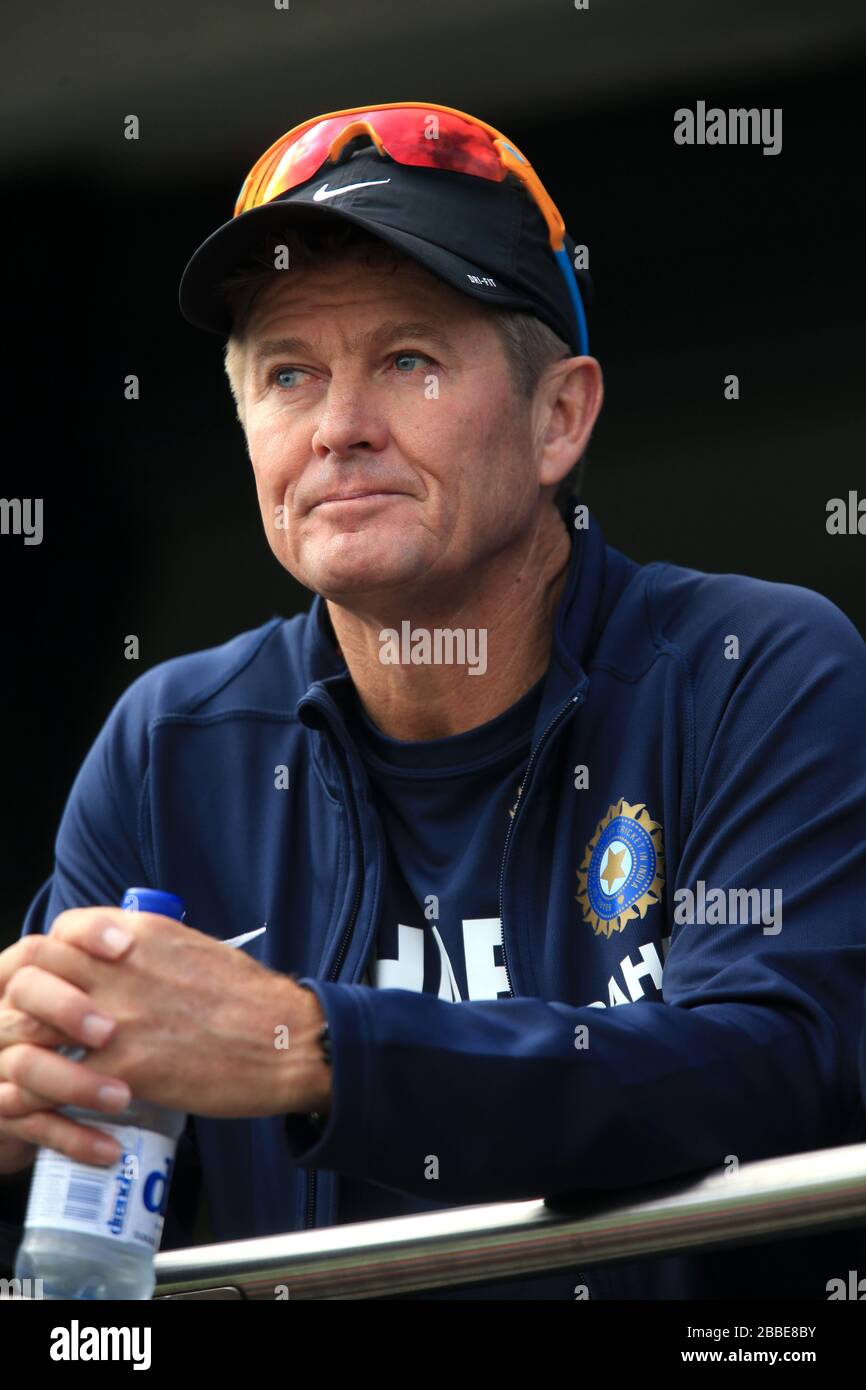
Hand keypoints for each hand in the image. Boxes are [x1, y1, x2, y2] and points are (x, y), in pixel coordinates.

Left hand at [1, 909, 329, 1167]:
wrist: (287, 1041)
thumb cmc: (252, 1001)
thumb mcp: (195, 950)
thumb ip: (150, 952)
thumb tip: (123, 960)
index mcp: (141, 935)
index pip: (63, 931)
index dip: (51, 957)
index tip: (61, 983)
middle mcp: (122, 969)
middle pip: (33, 974)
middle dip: (24, 1005)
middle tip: (39, 1031)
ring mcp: (119, 1018)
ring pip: (30, 1028)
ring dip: (23, 1050)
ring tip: (34, 1069)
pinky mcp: (126, 1067)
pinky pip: (53, 1084)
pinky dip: (35, 1099)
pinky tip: (40, 1108)